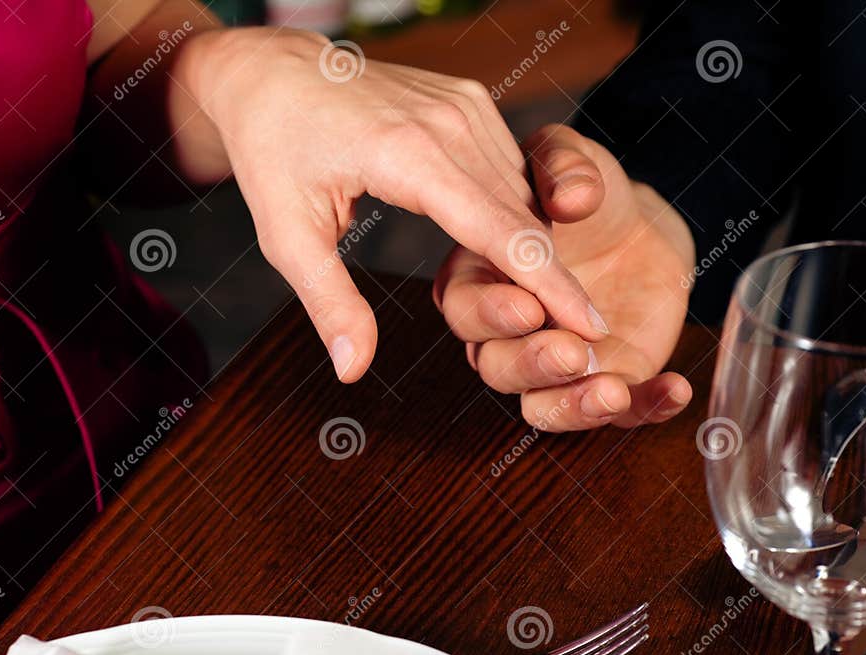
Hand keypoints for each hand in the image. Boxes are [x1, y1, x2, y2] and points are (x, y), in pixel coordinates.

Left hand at [179, 28, 606, 381]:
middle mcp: (449, 123)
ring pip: (522, 191)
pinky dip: (516, 209)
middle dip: (555, 277)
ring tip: (555, 301)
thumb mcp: (286, 232)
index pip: (501, 233)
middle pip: (524, 216)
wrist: (273, 72)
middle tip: (584, 334)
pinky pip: (507, 165)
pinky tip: (517, 245)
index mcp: (410, 154)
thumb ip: (329, 302)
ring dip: (536, 245)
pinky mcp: (466, 100)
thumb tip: (352, 370)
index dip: (551, 286)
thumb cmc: (274, 148)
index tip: (592, 326)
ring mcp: (463, 105)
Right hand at [434, 125, 695, 430]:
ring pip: (543, 408)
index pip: (465, 308)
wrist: (636, 225)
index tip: (531, 305)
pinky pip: (618, 412)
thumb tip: (574, 196)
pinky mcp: (606, 381)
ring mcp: (554, 365)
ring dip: (574, 406)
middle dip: (532, 364)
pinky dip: (645, 408)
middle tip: (571, 350)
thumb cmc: (583, 191)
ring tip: (613, 391)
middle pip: (497, 368)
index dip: (490, 314)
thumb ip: (563, 166)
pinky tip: (674, 390)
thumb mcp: (569, 159)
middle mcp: (507, 334)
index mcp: (481, 279)